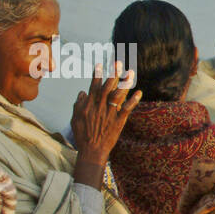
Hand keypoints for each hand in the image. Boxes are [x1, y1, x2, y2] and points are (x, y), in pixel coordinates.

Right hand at [71, 61, 140, 186]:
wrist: (92, 150)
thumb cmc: (82, 135)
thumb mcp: (75, 118)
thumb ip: (78, 104)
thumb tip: (82, 92)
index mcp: (89, 104)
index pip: (93, 86)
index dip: (97, 75)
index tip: (100, 64)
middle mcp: (100, 106)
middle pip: (107, 87)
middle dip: (113, 74)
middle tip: (118, 63)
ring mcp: (109, 113)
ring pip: (118, 95)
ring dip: (125, 83)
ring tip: (131, 73)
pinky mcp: (118, 121)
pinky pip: (127, 109)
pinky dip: (133, 100)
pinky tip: (139, 92)